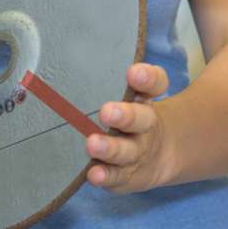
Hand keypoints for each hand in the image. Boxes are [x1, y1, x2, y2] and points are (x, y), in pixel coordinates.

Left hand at [85, 62, 173, 193]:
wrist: (156, 155)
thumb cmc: (130, 115)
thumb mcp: (127, 95)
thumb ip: (109, 81)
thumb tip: (70, 51)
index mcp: (145, 99)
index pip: (155, 84)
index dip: (147, 78)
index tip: (133, 73)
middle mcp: (145, 125)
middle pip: (142, 118)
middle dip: (125, 116)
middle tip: (107, 112)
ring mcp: (137, 152)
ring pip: (127, 151)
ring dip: (110, 148)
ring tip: (92, 144)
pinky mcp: (126, 175)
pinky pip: (117, 177)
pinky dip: (106, 176)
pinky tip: (93, 174)